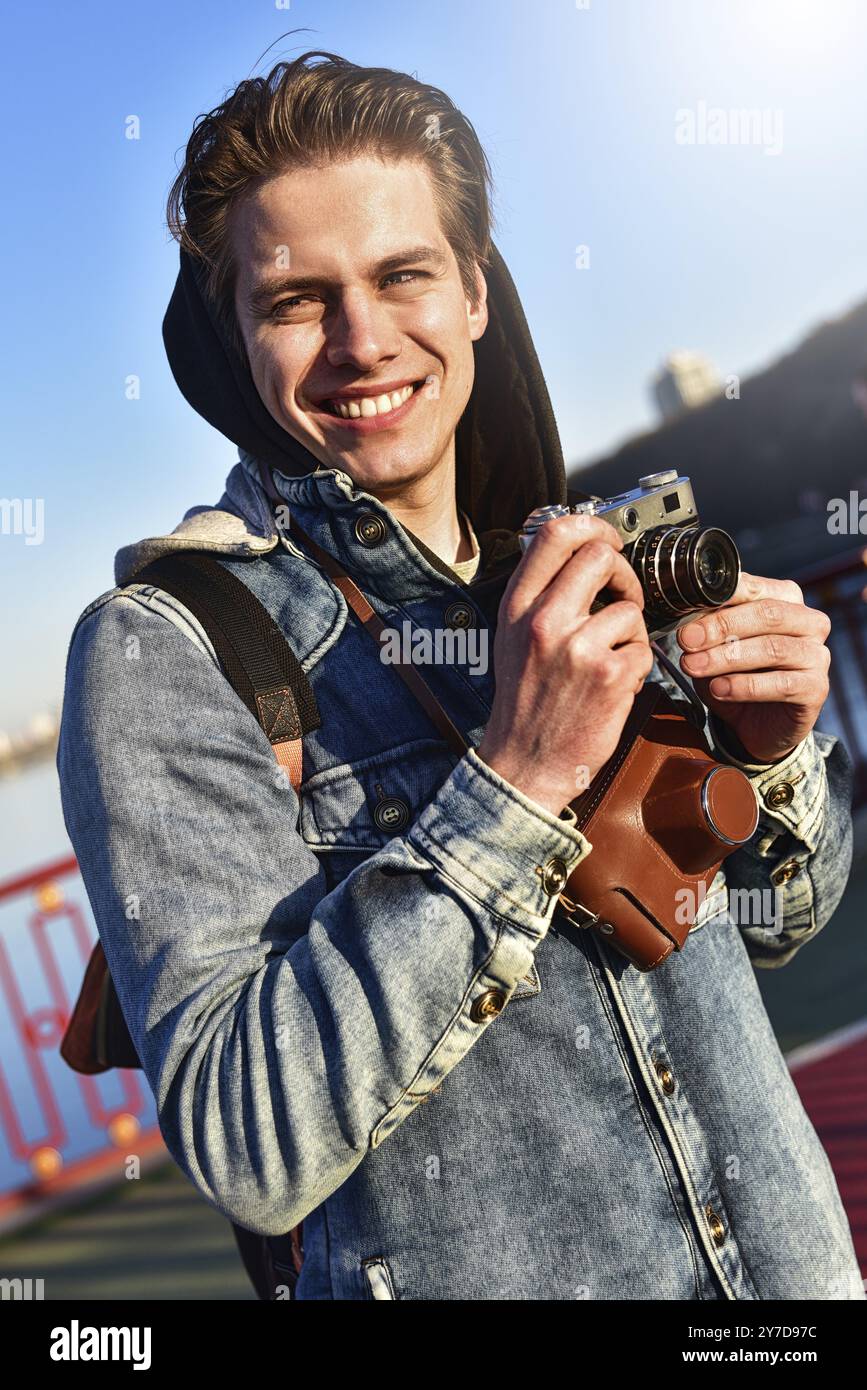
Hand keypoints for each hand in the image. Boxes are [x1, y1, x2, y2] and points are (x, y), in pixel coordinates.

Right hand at [476, 512, 654, 817]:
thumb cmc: (524, 703)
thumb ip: (539, 596)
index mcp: (517, 607)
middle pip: (600, 556)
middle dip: (622, 574)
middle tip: (622, 597)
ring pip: (629, 608)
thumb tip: (578, 553)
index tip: (607, 540)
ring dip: (631, 632)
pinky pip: (643, 649)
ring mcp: (578, 647)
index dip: (592, 526)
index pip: (554, 534)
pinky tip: (614, 685)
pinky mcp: (609, 675)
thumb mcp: (511, 639)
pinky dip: (636, 667)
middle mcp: (543, 620)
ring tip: (610, 659)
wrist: (524, 764)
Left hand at [675, 571, 831, 764]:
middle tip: (687, 641)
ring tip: (694, 666)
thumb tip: (687, 620)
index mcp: (786, 599)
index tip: (686, 616)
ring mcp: (817, 655)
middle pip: (768, 614)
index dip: (718, 599)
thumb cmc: (737, 676)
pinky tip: (719, 689)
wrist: (758, 726)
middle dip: (722, 626)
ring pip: (773, 648)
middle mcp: (809, 622)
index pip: (755, 587)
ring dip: (727, 657)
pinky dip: (744, 686)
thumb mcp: (715, 648)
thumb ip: (707, 629)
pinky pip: (782, 684)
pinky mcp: (816, 688)